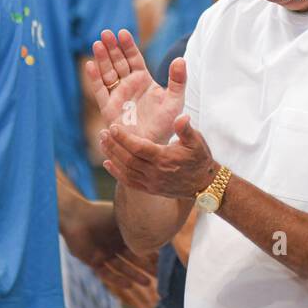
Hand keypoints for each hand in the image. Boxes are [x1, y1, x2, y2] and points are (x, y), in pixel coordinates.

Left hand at [60, 196, 159, 307]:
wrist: (75, 218)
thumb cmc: (100, 214)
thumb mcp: (124, 219)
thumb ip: (140, 225)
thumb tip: (162, 224)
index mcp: (123, 232)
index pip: (141, 246)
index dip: (152, 254)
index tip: (164, 262)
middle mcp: (114, 244)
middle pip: (134, 259)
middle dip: (147, 268)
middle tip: (160, 276)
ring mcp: (104, 253)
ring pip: (122, 267)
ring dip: (135, 275)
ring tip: (148, 283)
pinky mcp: (93, 261)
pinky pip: (107, 273)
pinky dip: (117, 280)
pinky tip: (129, 285)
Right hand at [85, 29, 184, 142]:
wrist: (153, 144)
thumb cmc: (166, 123)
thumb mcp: (176, 99)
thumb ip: (178, 80)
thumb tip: (181, 59)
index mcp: (143, 80)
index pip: (134, 58)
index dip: (128, 46)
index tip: (123, 33)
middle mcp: (128, 85)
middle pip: (117, 62)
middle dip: (112, 47)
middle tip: (106, 33)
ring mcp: (117, 95)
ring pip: (107, 73)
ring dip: (102, 58)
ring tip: (98, 43)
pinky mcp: (108, 107)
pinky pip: (100, 90)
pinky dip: (94, 78)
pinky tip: (90, 65)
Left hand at [99, 114, 216, 199]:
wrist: (204, 184)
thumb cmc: (200, 158)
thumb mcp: (197, 141)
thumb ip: (186, 129)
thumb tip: (181, 117)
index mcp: (164, 158)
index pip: (138, 147)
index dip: (124, 138)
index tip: (113, 127)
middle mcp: (155, 173)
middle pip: (128, 159)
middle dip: (113, 145)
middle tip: (102, 132)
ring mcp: (152, 183)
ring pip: (126, 170)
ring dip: (112, 156)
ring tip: (103, 143)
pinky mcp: (150, 190)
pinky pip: (129, 182)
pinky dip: (116, 173)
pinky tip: (107, 163)